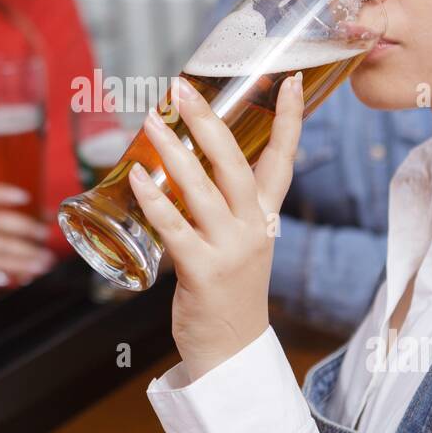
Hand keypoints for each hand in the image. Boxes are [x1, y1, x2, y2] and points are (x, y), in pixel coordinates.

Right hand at [0, 183, 55, 295]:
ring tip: (47, 257)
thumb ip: (18, 215)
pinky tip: (35, 268)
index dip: (2, 194)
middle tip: (45, 233)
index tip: (26, 197)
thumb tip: (48, 215)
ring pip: (2, 246)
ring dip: (29, 252)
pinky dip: (20, 266)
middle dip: (27, 227)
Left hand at [127, 72, 303, 380]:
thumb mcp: (241, 243)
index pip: (284, 160)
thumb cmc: (229, 292)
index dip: (291, 120)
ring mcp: (230, 250)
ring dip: (176, 151)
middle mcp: (253, 228)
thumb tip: (191, 165)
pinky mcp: (203, 272)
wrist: (232, 352)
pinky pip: (176, 227)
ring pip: (203, 189)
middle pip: (235, 163)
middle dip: (210, 121)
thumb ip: (225, 206)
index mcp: (266, 218)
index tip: (293, 80)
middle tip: (184, 88)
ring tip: (153, 120)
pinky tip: (137, 177)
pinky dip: (155, 200)